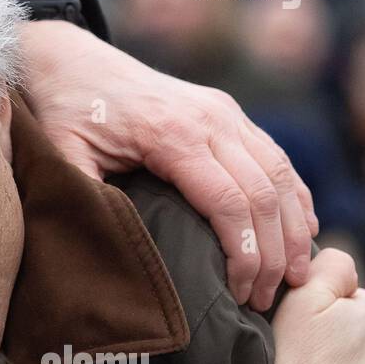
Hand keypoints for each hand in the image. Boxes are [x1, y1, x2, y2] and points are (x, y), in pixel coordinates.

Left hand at [20, 19, 317, 310]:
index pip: (229, 203)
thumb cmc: (67, 113)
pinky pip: (275, 157)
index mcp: (173, 134)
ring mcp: (224, 112)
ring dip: (293, 229)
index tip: (241, 296)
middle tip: (267, 301)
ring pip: (281, 175)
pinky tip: (302, 229)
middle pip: (265, 194)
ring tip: (294, 278)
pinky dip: (295, 196)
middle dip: (274, 254)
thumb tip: (108, 251)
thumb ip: (84, 197)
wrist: (73, 62)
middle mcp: (211, 118)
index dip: (245, 255)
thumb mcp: (63, 156)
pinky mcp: (228, 111)